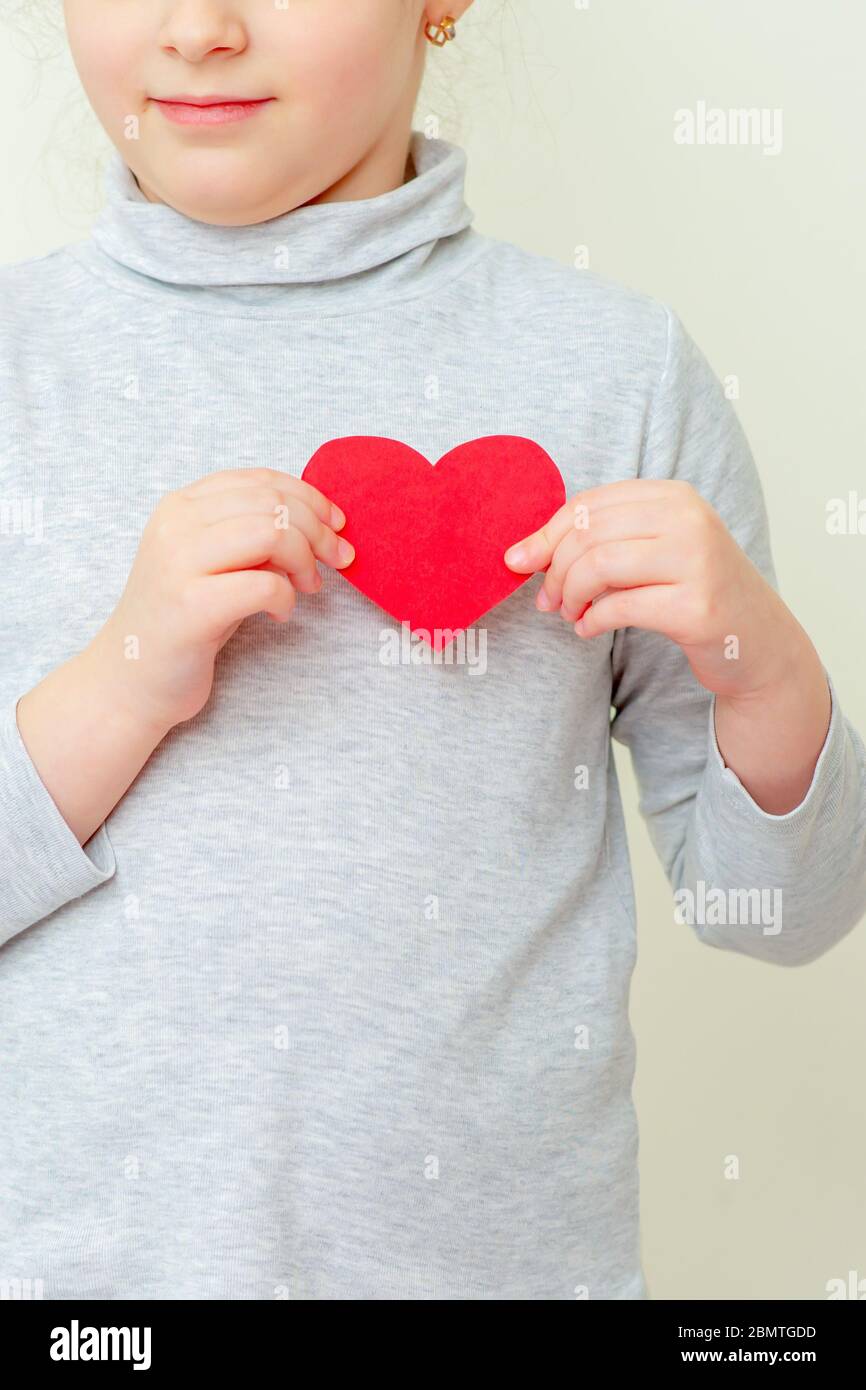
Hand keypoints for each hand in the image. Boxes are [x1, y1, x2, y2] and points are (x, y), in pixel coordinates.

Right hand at [88, 467, 354, 732]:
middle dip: (319, 530)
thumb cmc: (182, 621)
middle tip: (338, 560)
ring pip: (272, 533)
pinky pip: (265, 584)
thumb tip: (316, 521)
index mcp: (180, 506)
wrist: (130, 680)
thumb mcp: (212, 563)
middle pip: (272, 503)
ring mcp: (178, 564)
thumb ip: (248, 533)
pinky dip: (286, 598)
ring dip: (306, 560)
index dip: (310, 497)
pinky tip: (280, 614)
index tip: (336, 524)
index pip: (259, 480)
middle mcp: (175, 526)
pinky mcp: (191, 606)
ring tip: (308, 586)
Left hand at [504, 478, 805, 701]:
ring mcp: (696, 562)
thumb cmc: (695, 593)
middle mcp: (689, 521)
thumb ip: (599, 541)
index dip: (546, 534)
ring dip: (569, 595)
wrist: (758, 644)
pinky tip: (587, 630)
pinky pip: (618, 609)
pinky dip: (590, 622)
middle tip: (548, 600)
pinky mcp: (695, 608)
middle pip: (587, 534)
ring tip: (569, 613)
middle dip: (554, 571)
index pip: (589, 504)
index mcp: (675, 497)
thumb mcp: (654, 551)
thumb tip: (519, 554)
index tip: (522, 563)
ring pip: (598, 566)